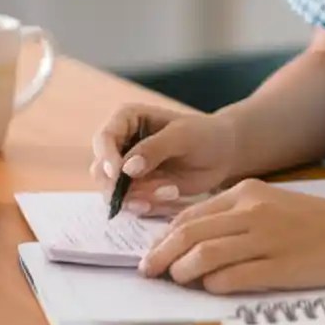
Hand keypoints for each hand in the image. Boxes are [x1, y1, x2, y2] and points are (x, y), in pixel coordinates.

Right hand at [90, 104, 239, 216]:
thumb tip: (126, 168)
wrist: (223, 155)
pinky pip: (131, 204)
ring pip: (113, 191)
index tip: (118, 175)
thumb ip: (154, 149)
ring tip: (171, 191)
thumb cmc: (204, 135)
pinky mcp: (137, 190)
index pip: (103, 139)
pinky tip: (170, 196)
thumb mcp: (183, 136)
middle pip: (101, 170)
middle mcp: (120, 144)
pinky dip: (147, 205)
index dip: (107, 158)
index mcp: (126, 120)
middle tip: (148, 194)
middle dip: (122, 186)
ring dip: (138, 198)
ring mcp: (126, 170)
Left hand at [139, 179, 324, 293]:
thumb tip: (193, 239)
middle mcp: (252, 212)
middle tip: (147, 270)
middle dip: (160, 254)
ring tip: (175, 280)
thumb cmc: (317, 221)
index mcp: (248, 193)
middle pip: (188, 234)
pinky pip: (233, 278)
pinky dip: (213, 285)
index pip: (190, 214)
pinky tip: (209, 288)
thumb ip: (235, 215)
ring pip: (204, 255)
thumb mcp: (273, 203)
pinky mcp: (279, 268)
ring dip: (182, 271)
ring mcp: (266, 240)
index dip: (164, 235)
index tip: (153, 250)